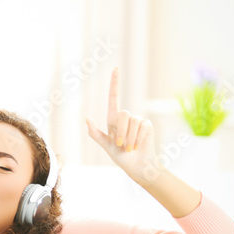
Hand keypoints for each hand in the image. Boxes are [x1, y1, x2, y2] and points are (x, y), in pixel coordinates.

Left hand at [86, 68, 162, 185]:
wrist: (136, 165)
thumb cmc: (120, 157)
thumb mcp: (105, 145)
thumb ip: (95, 133)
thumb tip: (87, 119)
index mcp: (114, 120)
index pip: (114, 97)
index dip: (115, 83)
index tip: (116, 69)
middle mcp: (126, 117)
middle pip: (122, 114)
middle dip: (120, 132)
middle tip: (121, 144)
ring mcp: (138, 120)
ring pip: (131, 121)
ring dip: (129, 138)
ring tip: (129, 147)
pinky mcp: (147, 124)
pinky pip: (141, 126)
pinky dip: (136, 139)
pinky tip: (137, 146)